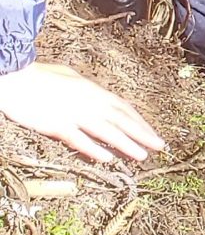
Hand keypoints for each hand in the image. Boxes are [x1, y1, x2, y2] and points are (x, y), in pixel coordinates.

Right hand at [0, 62, 163, 165]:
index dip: (139, 122)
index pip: (123, 108)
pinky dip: (93, 149)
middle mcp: (88, 101)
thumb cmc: (38, 75)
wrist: (14, 76)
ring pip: (106, 131)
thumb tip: (99, 96)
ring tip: (142, 156)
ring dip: (126, 144)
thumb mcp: (69, 77)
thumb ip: (86, 89)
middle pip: (121, 120)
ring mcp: (73, 113)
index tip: (152, 133)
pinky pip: (78, 139)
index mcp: (92, 90)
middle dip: (142, 134)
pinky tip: (107, 159)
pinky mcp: (56, 124)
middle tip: (159, 147)